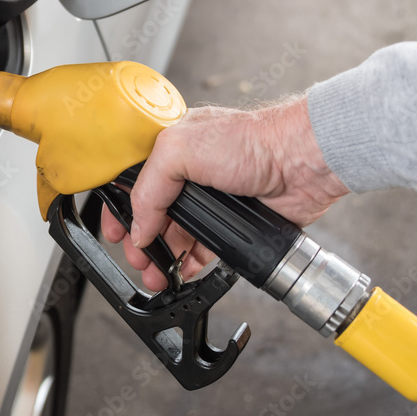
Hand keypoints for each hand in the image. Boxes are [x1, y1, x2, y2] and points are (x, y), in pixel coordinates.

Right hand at [101, 95, 348, 290]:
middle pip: (152, 216)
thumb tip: (139, 226)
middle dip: (141, 242)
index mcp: (171, 149)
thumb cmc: (252, 140)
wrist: (301, 161)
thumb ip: (150, 187)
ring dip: (164, 258)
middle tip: (139, 261)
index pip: (133, 183)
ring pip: (177, 236)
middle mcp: (189, 174)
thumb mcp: (180, 148)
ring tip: (159, 275)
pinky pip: (205, 249)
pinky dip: (192, 264)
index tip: (115, 232)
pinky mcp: (233, 221)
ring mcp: (211, 200)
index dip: (121, 209)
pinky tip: (185, 272)